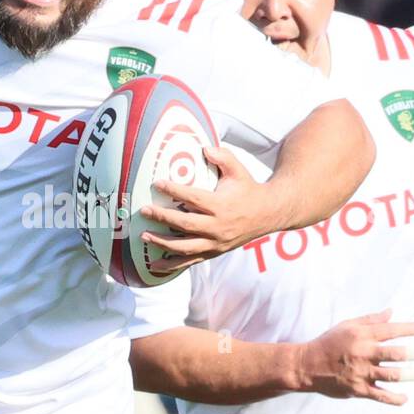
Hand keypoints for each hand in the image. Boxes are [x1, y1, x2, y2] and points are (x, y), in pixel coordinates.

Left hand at [140, 146, 277, 273]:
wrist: (268, 213)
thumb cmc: (249, 189)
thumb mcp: (238, 170)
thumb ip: (222, 157)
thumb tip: (204, 148)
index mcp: (222, 205)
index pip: (193, 198)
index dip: (174, 190)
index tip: (157, 183)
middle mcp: (218, 227)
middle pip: (185, 224)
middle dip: (162, 218)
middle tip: (144, 211)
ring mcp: (216, 243)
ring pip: (186, 247)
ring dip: (163, 242)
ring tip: (145, 236)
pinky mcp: (215, 253)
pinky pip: (191, 261)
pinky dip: (172, 264)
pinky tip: (155, 265)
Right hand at [292, 311, 413, 405]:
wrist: (306, 365)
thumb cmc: (328, 343)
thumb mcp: (347, 326)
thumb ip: (371, 320)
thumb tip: (392, 312)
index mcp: (361, 336)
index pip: (391, 331)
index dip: (410, 328)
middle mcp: (363, 353)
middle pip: (398, 353)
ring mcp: (361, 373)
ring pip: (394, 374)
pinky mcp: (357, 389)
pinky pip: (380, 395)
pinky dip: (394, 398)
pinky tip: (406, 398)